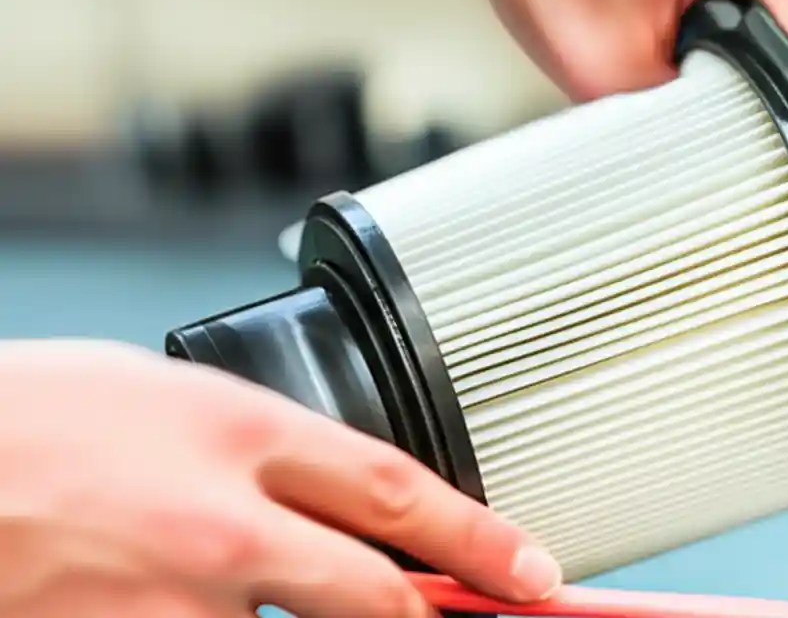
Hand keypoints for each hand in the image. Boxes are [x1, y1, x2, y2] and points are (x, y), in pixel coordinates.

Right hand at [0, 340, 561, 617]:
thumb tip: (332, 491)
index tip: (531, 574)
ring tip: (243, 585)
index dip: (482, 541)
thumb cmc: (30, 418)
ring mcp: (168, 609)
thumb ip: (260, 448)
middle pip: (375, 598)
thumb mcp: (167, 397)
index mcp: (239, 436)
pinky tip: (187, 607)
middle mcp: (219, 529)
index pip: (401, 492)